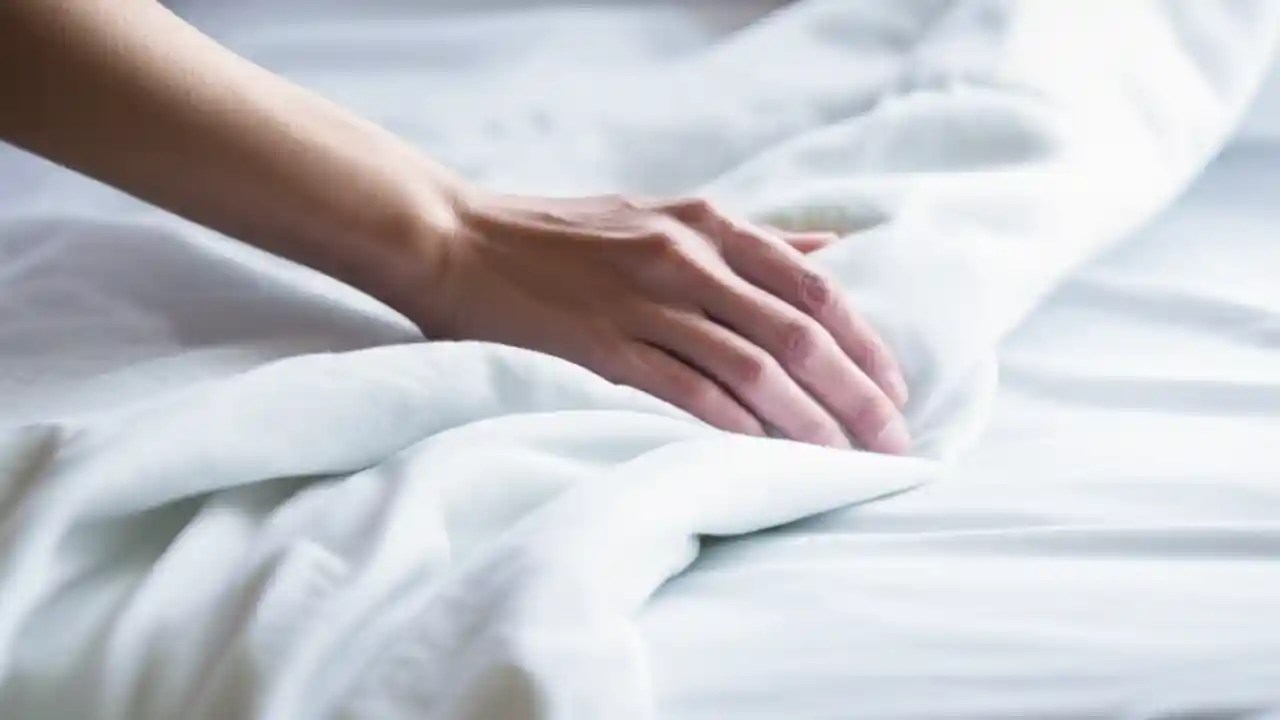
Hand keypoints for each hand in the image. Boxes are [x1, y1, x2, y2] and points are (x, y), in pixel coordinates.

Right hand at [402, 191, 910, 452]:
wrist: (456, 238)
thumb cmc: (560, 234)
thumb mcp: (662, 214)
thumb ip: (748, 239)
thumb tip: (830, 251)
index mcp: (707, 223)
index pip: (813, 285)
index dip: (864, 341)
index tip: (895, 388)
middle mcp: (687, 257)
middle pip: (797, 332)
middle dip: (855, 392)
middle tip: (893, 441)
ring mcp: (645, 301)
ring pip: (752, 367)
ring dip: (807, 420)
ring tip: (844, 461)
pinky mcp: (603, 345)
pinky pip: (687, 390)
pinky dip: (735, 426)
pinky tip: (765, 458)